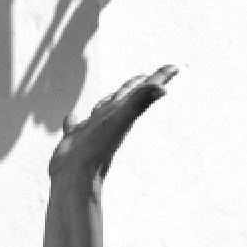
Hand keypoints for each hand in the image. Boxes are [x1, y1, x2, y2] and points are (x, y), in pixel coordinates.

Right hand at [48, 66, 174, 190]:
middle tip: (148, 77)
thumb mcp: (120, 120)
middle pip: (125, 98)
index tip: (174, 68)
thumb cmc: (98, 149)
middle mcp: (108, 120)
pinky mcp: (74, 139)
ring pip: (102, 110)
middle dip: (137, 86)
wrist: (75, 178)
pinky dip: (73, 120)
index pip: (143, 91)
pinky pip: (75, 126)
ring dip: (108, 100)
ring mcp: (91, 130)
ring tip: (114, 95)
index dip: (158, 78)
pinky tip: (72, 117)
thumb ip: (140, 102)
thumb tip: (163, 89)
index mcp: (121, 113)